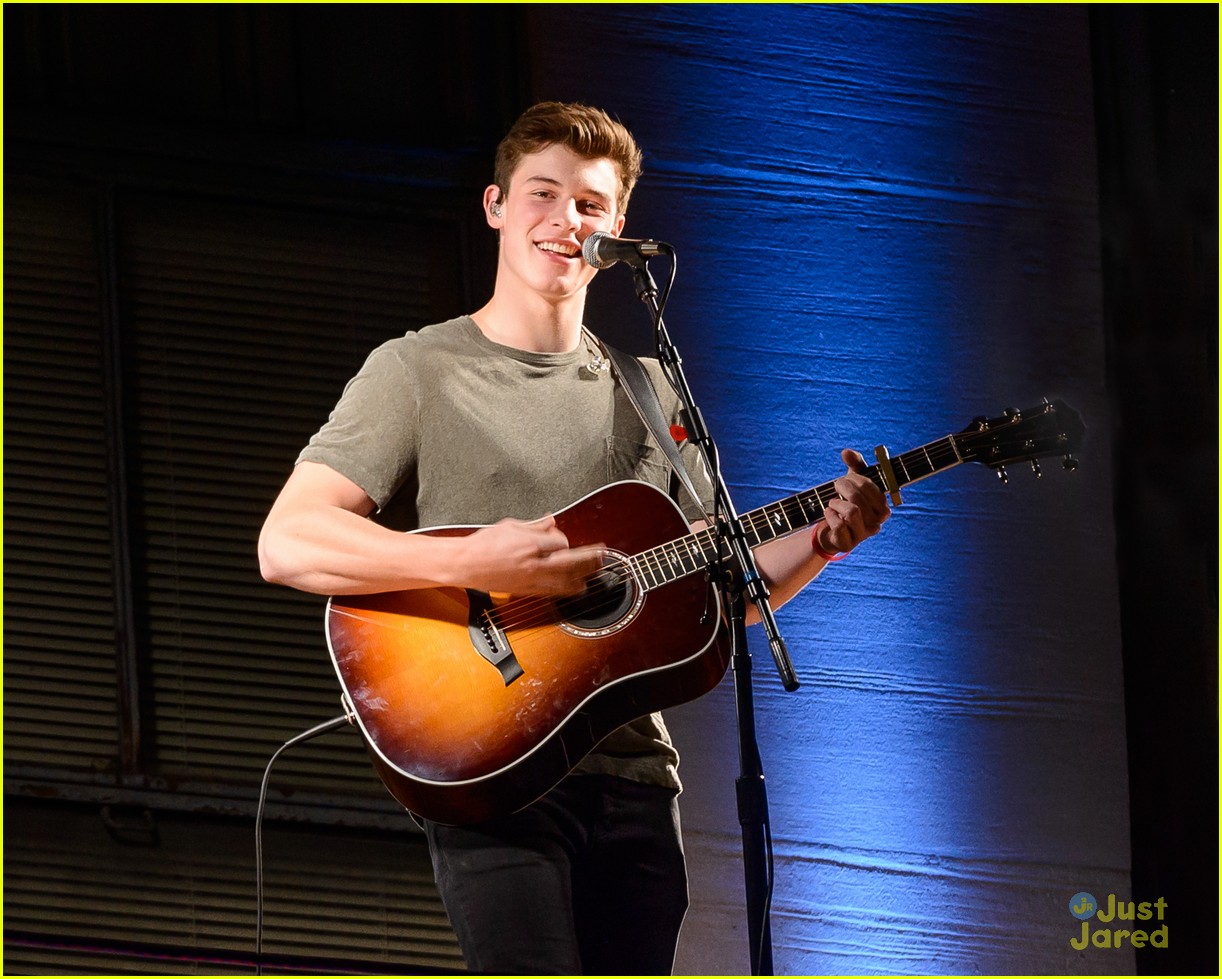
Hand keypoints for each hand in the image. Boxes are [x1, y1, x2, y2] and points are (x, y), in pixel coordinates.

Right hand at [458, 514, 605, 595]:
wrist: (467, 564)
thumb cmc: (484, 544)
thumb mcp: (511, 525)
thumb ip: (535, 525)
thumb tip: (551, 521)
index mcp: (529, 544)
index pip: (560, 542)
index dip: (564, 540)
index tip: (562, 539)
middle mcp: (533, 563)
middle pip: (570, 562)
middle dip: (589, 558)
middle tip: (603, 554)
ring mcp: (531, 579)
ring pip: (565, 580)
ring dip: (584, 575)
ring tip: (597, 571)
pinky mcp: (527, 590)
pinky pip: (554, 591)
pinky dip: (568, 588)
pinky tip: (578, 587)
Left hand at [814, 449, 890, 556]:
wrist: (829, 529)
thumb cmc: (845, 503)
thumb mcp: (852, 482)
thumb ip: (855, 465)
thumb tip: (846, 452)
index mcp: (882, 509)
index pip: (874, 489)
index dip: (858, 480)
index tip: (849, 478)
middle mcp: (876, 524)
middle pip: (859, 499)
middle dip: (844, 487)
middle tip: (836, 486)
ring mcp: (863, 536)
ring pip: (852, 512)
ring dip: (837, 502)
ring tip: (832, 502)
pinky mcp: (847, 544)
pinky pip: (839, 525)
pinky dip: (830, 515)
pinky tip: (828, 513)